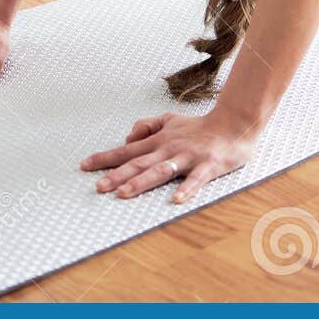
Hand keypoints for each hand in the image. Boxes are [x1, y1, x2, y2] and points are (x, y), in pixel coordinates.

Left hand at [79, 110, 257, 203]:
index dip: (106, 158)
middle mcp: (169, 148)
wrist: (233, 124)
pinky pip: (196, 179)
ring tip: (124, 192)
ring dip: (142, 182)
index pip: (127, 151)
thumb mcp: (169, 119)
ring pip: (161, 171)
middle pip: (139, 163)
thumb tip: (128, 138)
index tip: (84, 166)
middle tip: (98, 187)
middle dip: (117, 175)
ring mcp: (188, 157)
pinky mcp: (208, 166)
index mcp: (159, 140)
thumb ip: (147, 126)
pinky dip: (187, 189)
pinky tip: (176, 199)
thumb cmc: (199, 127)